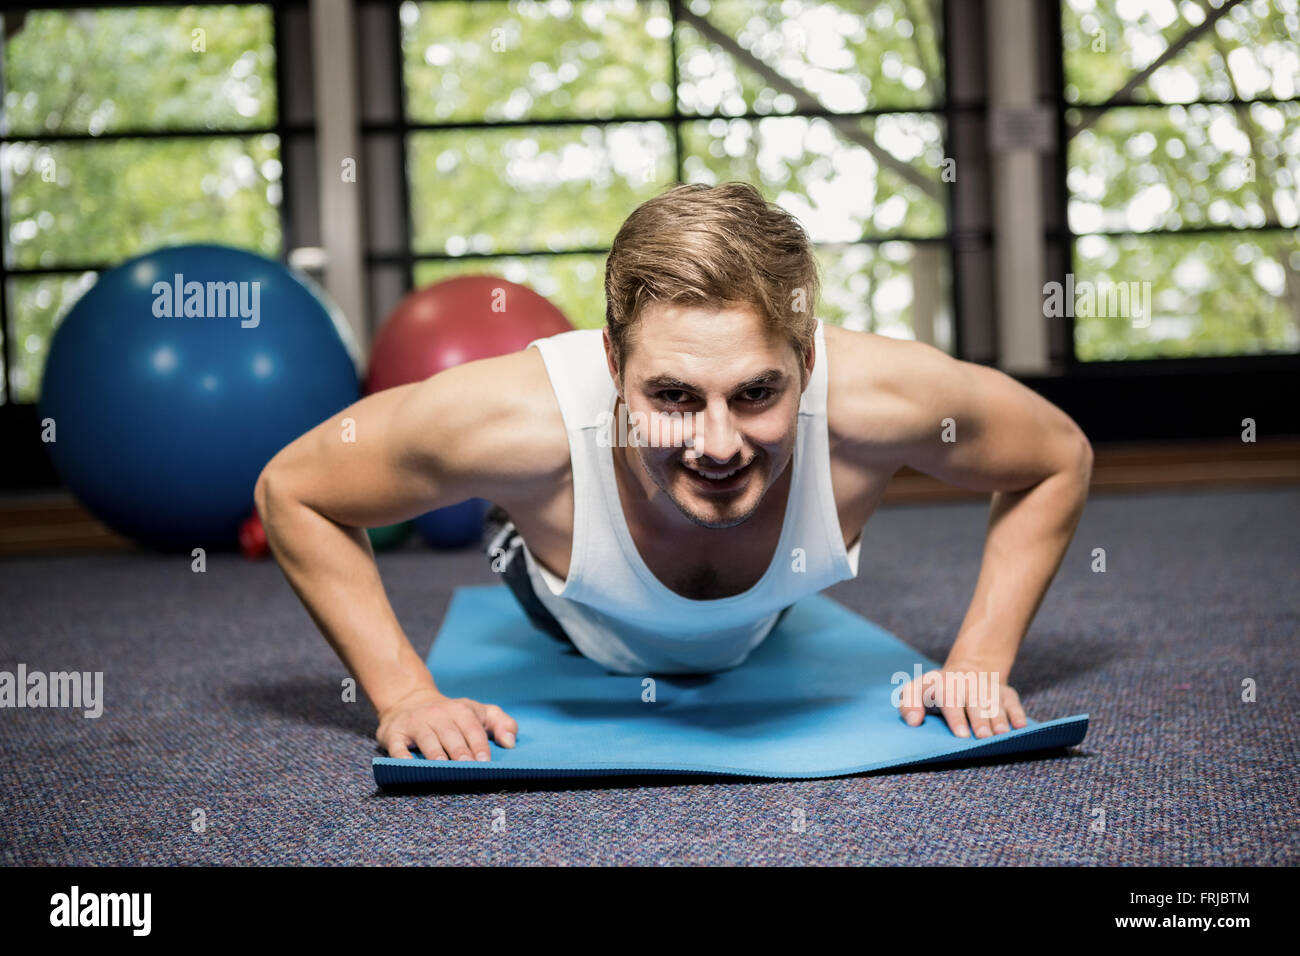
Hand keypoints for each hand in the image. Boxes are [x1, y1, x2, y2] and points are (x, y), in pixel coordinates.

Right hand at [376, 688, 517, 760]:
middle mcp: (437, 715)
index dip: (479, 745)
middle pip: (451, 734)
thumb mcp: (478, 711)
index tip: (485, 762)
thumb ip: (501, 723)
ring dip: (435, 754)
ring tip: (443, 768)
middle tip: (468, 768)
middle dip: (460, 751)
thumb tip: (510, 744)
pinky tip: (407, 765)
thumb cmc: (451, 714)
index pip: (472, 728)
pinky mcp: (394, 734)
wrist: (408, 699)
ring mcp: (415, 724)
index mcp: (460, 710)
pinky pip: (397, 746)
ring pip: (427, 740)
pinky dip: (401, 756)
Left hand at [896, 658, 1026, 738]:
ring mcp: (989, 688)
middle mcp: (968, 684)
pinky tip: (1020, 726)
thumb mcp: (916, 691)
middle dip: (980, 720)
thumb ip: (908, 704)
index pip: (950, 700)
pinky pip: (1013, 703)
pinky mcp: (1006, 693)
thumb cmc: (935, 691)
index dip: (956, 718)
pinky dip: (1017, 713)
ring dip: (999, 719)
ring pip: (995, 704)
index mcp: (945, 684)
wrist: (965, 672)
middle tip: (984, 737)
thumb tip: (914, 722)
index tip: (961, 735)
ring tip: (1001, 734)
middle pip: (976, 703)